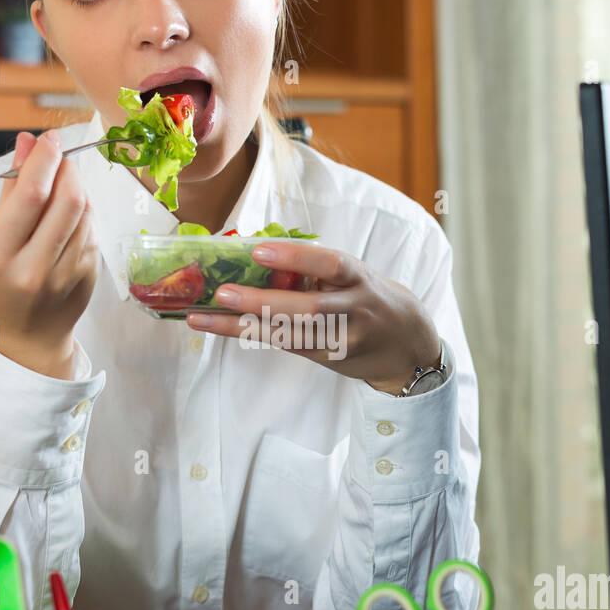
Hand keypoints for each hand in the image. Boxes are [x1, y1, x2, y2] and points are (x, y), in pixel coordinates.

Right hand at [0, 131, 98, 378]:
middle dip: (66, 169)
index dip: (45, 159)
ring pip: (85, 212)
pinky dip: (84, 211)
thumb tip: (26, 141)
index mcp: (1, 257)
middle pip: (68, 199)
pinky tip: (70, 214)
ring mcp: (68, 274)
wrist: (28, 341)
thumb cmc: (1, 288)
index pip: (32, 195)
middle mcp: (36, 268)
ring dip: (76, 188)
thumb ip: (11, 191)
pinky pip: (93, 229)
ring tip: (60, 185)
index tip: (49, 138)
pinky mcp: (90, 274)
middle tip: (58, 157)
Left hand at [185, 239, 440, 390]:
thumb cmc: (369, 297)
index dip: (296, 257)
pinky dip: (252, 336)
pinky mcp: (328, 359)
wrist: (407, 345)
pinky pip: (286, 346)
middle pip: (305, 309)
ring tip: (202, 317)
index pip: (330, 264)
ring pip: (289, 334)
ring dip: (241, 325)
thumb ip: (315, 269)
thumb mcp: (353, 276)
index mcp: (359, 278)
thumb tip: (256, 254)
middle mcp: (353, 310)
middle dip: (260, 301)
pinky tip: (223, 328)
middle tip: (222, 292)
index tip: (260, 251)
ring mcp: (341, 339)